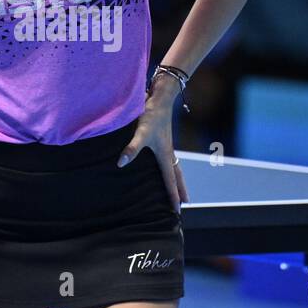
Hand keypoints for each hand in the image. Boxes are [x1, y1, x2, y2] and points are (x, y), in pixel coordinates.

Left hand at [115, 85, 188, 210]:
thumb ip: (132, 148)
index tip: (178, 210)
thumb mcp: (140, 132)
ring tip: (180, 189)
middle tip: (186, 204)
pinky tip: (167, 166)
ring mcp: (167, 145)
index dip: (173, 195)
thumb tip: (121, 164)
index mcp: (165, 155)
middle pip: (177, 176)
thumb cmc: (151, 115)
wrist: (160, 98)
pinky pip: (171, 159)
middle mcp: (169, 152)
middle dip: (180, 190)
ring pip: (176, 167)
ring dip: (178, 180)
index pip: (170, 180)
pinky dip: (172, 168)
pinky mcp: (163, 139)